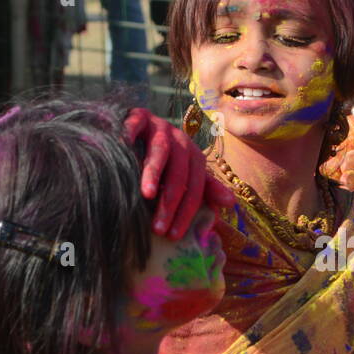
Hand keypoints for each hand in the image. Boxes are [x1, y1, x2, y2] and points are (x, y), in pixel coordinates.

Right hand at [125, 108, 234, 238]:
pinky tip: (122, 151)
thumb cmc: (166, 158)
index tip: (174, 236)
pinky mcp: (139, 116)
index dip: (186, 213)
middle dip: (170, 203)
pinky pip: (136, 126)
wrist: (142, 126)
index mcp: (195, 157)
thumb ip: (206, 188)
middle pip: (179, 174)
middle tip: (158, 229)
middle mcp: (180, 141)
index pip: (195, 189)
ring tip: (146, 195)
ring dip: (154, 174)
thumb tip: (231, 203)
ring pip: (160, 152)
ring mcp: (160, 127)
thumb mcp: (187, 174)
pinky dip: (129, 137)